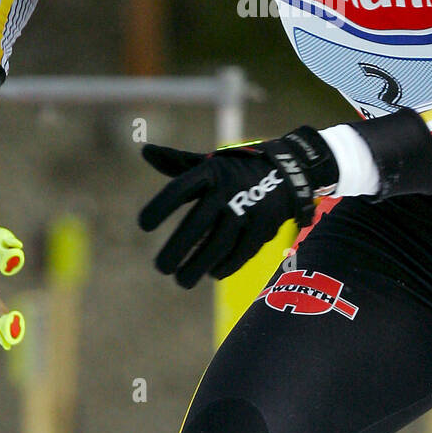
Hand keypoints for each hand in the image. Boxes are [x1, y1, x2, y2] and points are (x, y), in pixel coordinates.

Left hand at [137, 127, 337, 287]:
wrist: (287, 172)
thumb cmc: (236, 170)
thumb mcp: (210, 162)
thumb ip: (177, 161)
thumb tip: (146, 151)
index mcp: (210, 172)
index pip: (179, 190)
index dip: (160, 207)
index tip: (144, 226)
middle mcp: (228, 189)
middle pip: (197, 224)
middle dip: (176, 249)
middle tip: (161, 268)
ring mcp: (248, 209)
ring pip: (219, 245)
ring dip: (197, 266)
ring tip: (181, 280)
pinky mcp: (265, 226)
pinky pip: (241, 253)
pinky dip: (225, 266)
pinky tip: (211, 273)